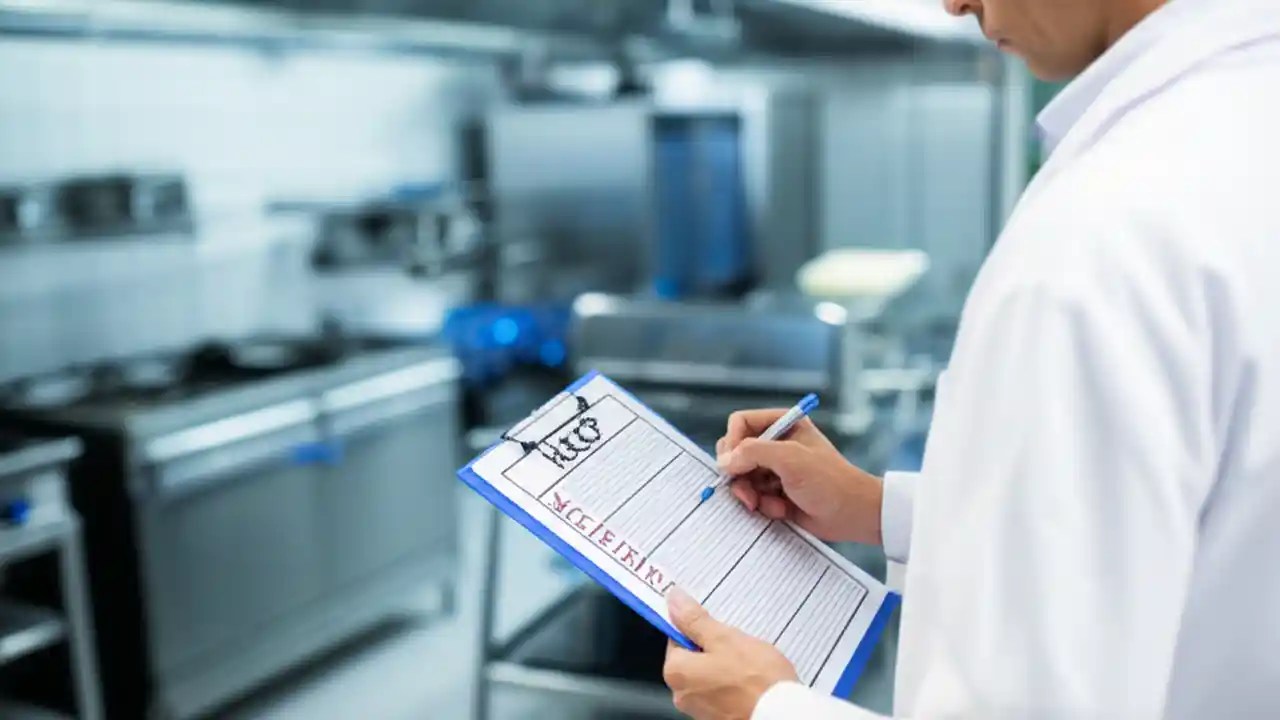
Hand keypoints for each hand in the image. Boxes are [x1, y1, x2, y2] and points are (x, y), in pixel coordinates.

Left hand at [663, 587, 797, 719]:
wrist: (781, 714)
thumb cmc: (756, 680)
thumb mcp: (723, 637)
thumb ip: (694, 619)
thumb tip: (674, 600)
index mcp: (676, 672)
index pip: (676, 637)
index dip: (698, 628)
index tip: (715, 626)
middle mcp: (682, 695)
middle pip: (693, 658)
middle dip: (713, 649)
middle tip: (737, 646)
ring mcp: (700, 710)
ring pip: (708, 676)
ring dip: (724, 667)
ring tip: (749, 666)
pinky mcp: (719, 717)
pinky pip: (721, 693)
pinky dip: (733, 686)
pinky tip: (752, 682)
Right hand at [717, 409, 883, 544]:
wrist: (852, 514)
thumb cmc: (829, 481)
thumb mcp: (790, 459)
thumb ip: (753, 453)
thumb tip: (724, 462)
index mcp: (783, 424)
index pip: (740, 423)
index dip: (732, 443)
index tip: (731, 465)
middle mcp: (777, 443)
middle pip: (736, 453)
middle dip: (739, 475)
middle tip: (747, 493)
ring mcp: (775, 468)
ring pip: (741, 477)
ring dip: (751, 494)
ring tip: (769, 504)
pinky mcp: (776, 491)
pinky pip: (753, 496)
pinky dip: (763, 505)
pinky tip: (782, 510)